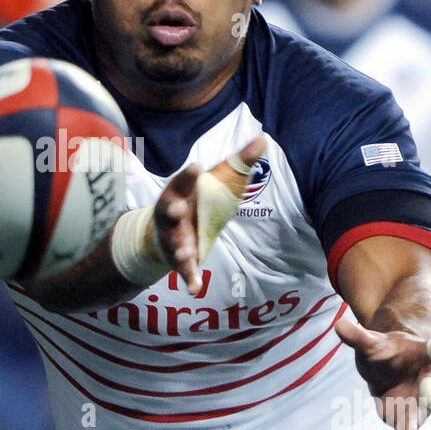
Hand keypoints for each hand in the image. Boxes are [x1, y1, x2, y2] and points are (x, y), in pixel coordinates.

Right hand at [150, 136, 265, 295]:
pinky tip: (195, 290)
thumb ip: (240, 162)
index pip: (181, 182)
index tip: (196, 167)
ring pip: (174, 244)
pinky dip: (189, 280)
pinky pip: (184, 272)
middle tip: (179, 208)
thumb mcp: (218, 180)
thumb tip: (263, 139)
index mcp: (179, 193)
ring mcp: (173, 240)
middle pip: (168, 212)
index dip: (187, 176)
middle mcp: (171, 216)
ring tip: (185, 253)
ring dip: (179, 249)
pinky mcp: (179, 261)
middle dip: (172, 210)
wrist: (167, 233)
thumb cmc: (197, 201)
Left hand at [335, 318, 430, 429]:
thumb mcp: (372, 342)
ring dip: (414, 421)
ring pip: (420, 413)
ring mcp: (420, 402)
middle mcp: (430, 381)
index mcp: (427, 355)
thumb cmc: (388, 351)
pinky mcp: (407, 417)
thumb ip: (358, 336)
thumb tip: (337, 325)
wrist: (393, 368)